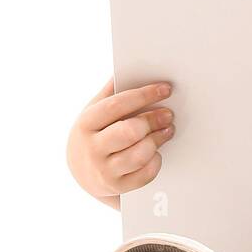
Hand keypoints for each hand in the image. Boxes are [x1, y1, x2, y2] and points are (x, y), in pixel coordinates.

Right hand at [66, 77, 173, 206]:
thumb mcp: (96, 111)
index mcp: (86, 123)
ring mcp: (103, 171)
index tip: (165, 88)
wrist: (82, 171)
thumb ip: (111, 91)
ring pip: (140, 154)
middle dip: (153, 120)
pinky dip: (155, 161)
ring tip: (167, 130)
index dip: (143, 95)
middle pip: (130, 131)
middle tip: (169, 114)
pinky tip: (157, 151)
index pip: (116, 105)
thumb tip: (127, 63)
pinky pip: (145, 174)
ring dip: (158, 139)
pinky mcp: (117, 187)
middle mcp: (92, 148)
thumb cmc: (96, 132)